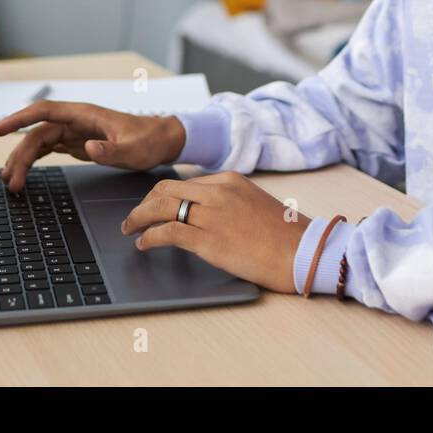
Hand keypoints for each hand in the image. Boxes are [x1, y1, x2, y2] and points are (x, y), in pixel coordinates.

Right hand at [0, 100, 184, 190]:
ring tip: (10, 181)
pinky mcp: (77, 144)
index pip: (44, 112)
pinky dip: (34, 161)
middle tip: (11, 181)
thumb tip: (86, 148)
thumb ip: (111, 150)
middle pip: (37, 134)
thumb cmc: (149, 140)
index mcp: (84, 115)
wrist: (162, 141)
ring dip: (23, 160)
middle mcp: (75, 121)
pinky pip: (48, 150)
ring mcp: (75, 132)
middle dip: (20, 156)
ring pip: (39, 142)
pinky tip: (24, 172)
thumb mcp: (134, 149)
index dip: (18, 119)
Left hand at [121, 171, 312, 294]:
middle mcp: (218, 191)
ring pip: (161, 207)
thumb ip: (230, 202)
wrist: (302, 252)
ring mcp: (212, 214)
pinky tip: (144, 244)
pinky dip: (150, 236)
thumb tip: (206, 212)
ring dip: (139, 218)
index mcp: (230, 180)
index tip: (154, 205)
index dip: (163, 195)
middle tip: (134, 216)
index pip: (185, 182)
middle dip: (145, 202)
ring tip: (130, 228)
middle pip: (166, 189)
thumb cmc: (284, 235)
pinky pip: (168, 232)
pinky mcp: (208, 239)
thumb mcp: (255, 204)